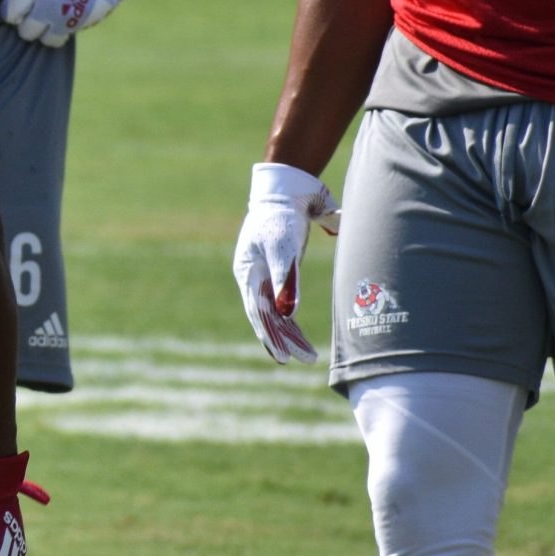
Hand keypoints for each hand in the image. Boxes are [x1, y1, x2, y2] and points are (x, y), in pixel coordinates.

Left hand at [0, 0, 137, 46]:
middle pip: (8, 15)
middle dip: (15, 15)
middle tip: (26, 10)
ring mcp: (54, 7)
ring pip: (27, 32)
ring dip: (34, 28)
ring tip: (44, 17)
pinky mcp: (68, 23)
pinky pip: (49, 41)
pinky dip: (52, 36)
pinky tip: (57, 23)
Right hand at [233, 161, 340, 363]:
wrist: (282, 195)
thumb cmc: (280, 219)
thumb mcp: (283, 247)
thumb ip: (285, 278)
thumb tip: (288, 312)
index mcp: (248, 273)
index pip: (259, 312)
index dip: (270, 336)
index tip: (283, 356)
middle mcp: (253, 279)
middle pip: (266, 317)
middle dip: (283, 340)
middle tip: (302, 360)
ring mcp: (263, 277)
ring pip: (273, 313)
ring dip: (288, 334)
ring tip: (306, 354)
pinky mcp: (275, 274)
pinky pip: (279, 304)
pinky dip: (288, 321)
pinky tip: (296, 334)